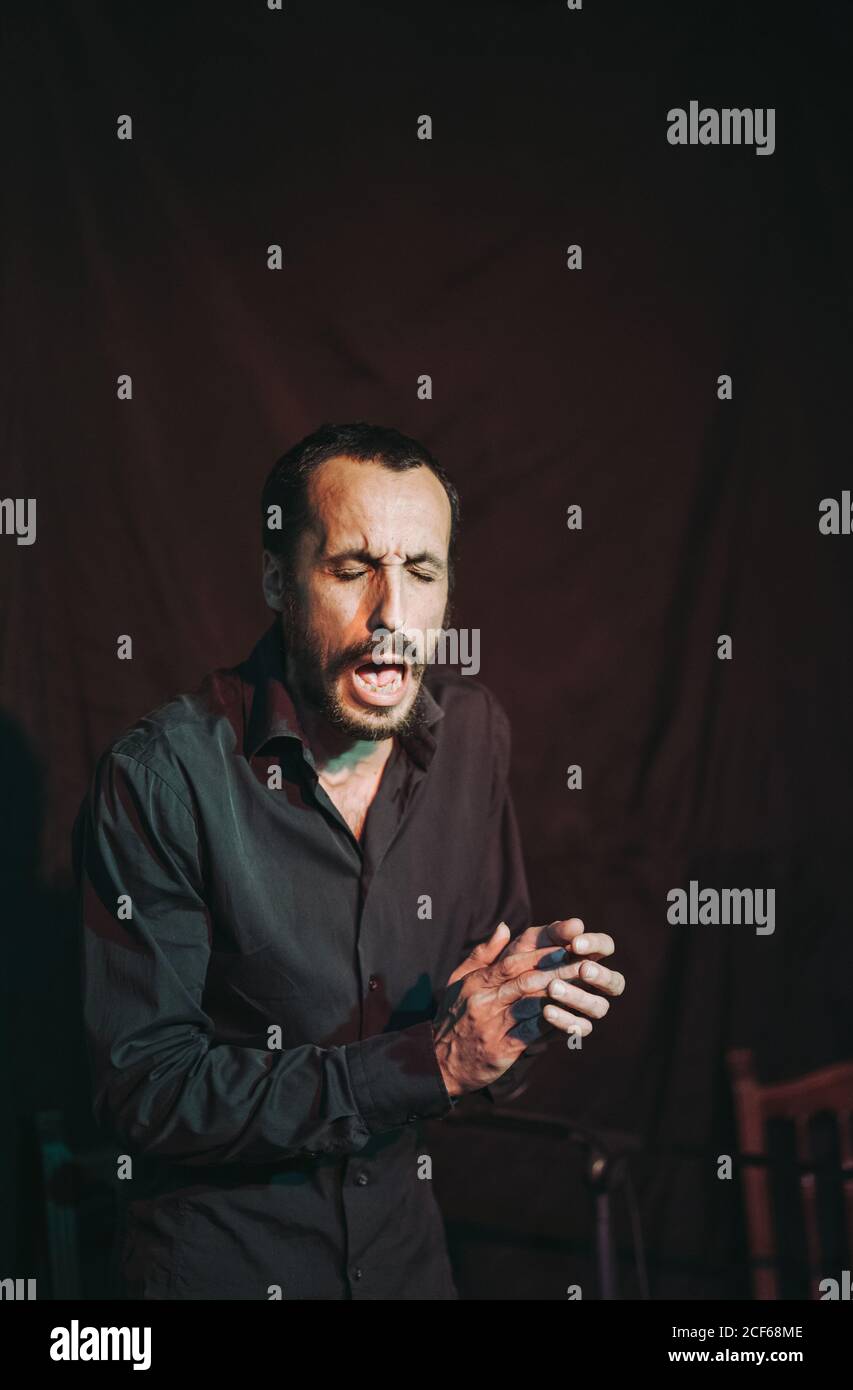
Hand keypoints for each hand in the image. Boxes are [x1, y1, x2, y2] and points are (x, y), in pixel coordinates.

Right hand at [433, 918, 625, 1095]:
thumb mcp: (459, 981)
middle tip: (585, 964)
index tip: (566, 946)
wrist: (438, 1062)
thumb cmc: (453, 1017)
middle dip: (559, 972)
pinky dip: (554, 1025)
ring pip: (533, 1006)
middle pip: (527, 981)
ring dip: (562, 997)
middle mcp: (484, 1002)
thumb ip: (482, 954)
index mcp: (476, 983)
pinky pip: (533, 1033)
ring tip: (585, 989)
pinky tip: (574, 1019)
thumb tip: (504, 927)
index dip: (542, 953)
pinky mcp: (502, 1049)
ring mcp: (493, 1026)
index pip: (512, 961)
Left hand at [498, 916, 625, 1040]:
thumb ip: (554, 932)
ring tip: (553, 988)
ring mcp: (585, 1007)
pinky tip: (547, 1010)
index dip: (596, 944)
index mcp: (587, 957)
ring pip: (600, 1008)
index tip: (575, 943)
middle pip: (616, 982)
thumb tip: (577, 924)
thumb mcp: (532, 941)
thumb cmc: (521, 958)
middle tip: (582, 969)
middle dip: (601, 975)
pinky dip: (566, 1020)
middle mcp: (593, 984)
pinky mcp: (574, 1027)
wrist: (500, 990)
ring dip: (579, 997)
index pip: (606, 947)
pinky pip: (582, 1029)